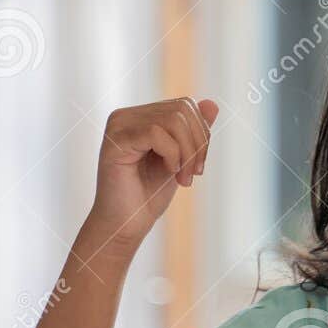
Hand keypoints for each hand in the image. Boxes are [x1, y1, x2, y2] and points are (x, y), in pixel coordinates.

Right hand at [84, 97, 217, 249]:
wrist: (126, 224)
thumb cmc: (149, 194)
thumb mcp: (181, 159)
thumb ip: (194, 131)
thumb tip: (212, 103)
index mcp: (141, 116)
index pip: (185, 105)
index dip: (202, 133)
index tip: (199, 165)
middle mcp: (126, 115)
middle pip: (181, 110)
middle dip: (198, 144)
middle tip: (194, 174)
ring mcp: (118, 126)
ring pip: (173, 120)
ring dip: (188, 153)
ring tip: (184, 179)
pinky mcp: (115, 141)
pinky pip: (157, 133)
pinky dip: (173, 155)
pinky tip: (170, 173)